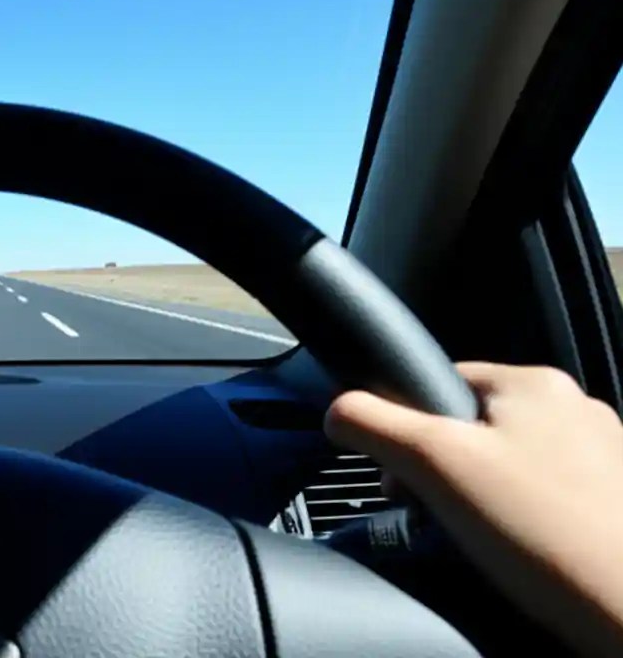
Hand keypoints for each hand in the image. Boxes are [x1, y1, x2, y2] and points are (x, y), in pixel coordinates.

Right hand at [326, 363, 622, 657]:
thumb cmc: (542, 534)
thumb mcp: (433, 464)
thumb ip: (374, 424)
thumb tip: (338, 411)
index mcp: (534, 383)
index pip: (439, 383)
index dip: (404, 428)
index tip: (400, 476)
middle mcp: (575, 409)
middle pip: (471, 427)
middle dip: (440, 471)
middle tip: (433, 512)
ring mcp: (600, 456)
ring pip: (504, 464)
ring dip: (476, 498)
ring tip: (476, 537)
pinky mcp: (608, 501)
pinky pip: (538, 497)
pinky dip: (516, 521)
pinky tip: (514, 550)